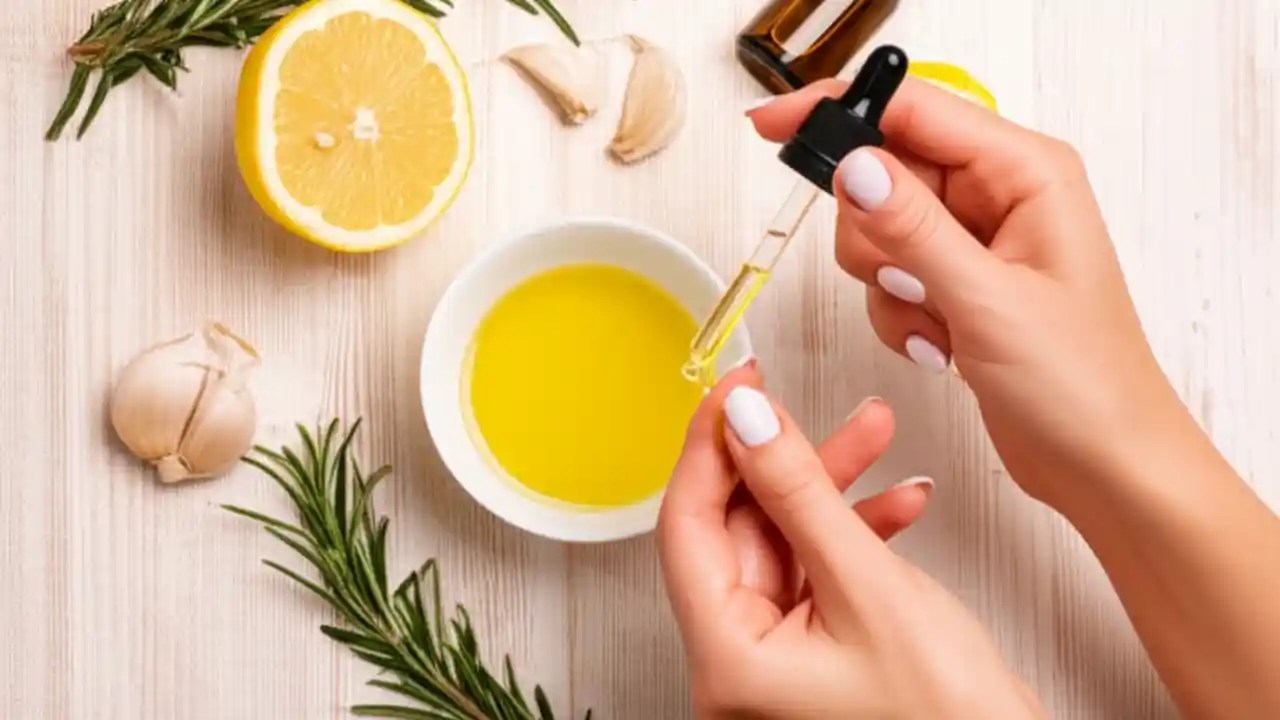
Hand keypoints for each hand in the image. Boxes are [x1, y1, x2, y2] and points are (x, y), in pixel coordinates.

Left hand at [658, 365, 1041, 717]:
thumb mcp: (868, 584)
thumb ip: (800, 493)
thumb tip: (747, 421)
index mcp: (726, 659)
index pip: (686, 525)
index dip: (708, 445)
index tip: (736, 388)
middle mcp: (738, 661)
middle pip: (737, 527)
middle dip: (785, 461)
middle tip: (807, 404)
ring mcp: (776, 656)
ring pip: (783, 539)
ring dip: (829, 486)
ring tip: (877, 432)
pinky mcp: (815, 647)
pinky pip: (818, 567)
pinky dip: (854, 529)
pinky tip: (898, 500)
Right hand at [749, 78, 1189, 505]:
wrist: (1104, 464)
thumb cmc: (1086, 387)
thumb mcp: (989, 302)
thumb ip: (915, 228)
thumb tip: (855, 166)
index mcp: (1026, 173)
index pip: (913, 109)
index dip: (840, 111)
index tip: (775, 127)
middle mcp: (1000, 196)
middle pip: (886, 168)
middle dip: (875, 231)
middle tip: (909, 278)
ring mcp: (975, 242)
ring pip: (877, 227)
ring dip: (888, 282)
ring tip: (939, 319)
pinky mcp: (957, 283)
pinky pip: (888, 275)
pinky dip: (897, 314)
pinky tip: (942, 345)